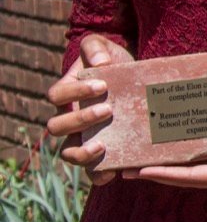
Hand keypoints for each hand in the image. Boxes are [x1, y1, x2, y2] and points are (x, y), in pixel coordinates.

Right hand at [46, 34, 130, 169]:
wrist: (134, 80)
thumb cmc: (114, 63)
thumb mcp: (105, 48)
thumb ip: (96, 47)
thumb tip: (102, 64)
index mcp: (67, 94)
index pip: (57, 95)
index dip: (75, 92)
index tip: (102, 85)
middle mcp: (69, 118)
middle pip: (56, 127)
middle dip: (80, 120)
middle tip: (108, 110)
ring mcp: (82, 137)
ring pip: (67, 152)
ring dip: (82, 152)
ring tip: (103, 145)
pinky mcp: (100, 152)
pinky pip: (91, 170)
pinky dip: (97, 174)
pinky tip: (112, 172)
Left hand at [135, 138, 206, 194]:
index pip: (192, 176)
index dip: (164, 174)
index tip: (137, 171)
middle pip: (185, 171)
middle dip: (156, 169)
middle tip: (126, 164)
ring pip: (197, 159)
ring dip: (172, 156)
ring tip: (148, 146)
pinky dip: (198, 141)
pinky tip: (190, 131)